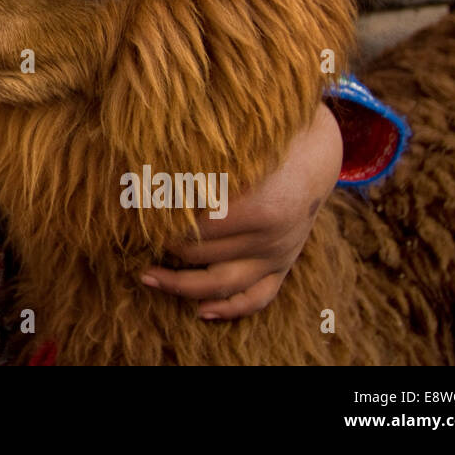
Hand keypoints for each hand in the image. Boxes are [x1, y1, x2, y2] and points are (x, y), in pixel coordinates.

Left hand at [139, 102, 341, 319]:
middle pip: (204, 255)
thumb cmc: (268, 142)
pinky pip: (257, 298)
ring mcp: (278, 257)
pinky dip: (229, 309)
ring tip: (147, 277)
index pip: (198, 229)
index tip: (138, 214)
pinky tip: (200, 311)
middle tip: (137, 237)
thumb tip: (153, 164)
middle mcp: (270, 240)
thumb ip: (201, 159)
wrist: (317, 154)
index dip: (165, 224)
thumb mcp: (240, 146)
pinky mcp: (282, 266)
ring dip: (181, 285)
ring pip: (224, 284)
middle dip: (166, 247)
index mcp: (260, 209)